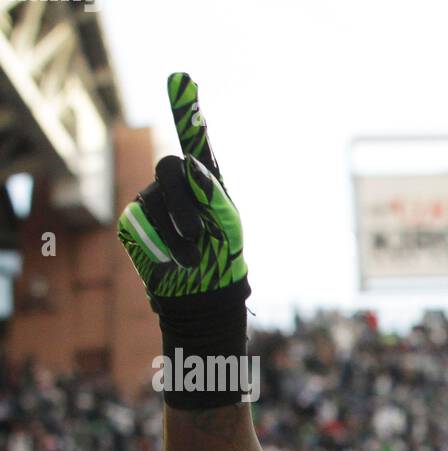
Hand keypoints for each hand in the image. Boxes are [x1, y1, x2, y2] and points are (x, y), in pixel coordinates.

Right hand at [117, 73, 246, 300]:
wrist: (203, 291)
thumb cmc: (222, 253)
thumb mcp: (229, 224)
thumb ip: (214, 193)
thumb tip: (190, 161)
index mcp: (204, 181)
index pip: (195, 140)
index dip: (186, 110)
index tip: (183, 78)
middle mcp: (175, 184)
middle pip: (169, 168)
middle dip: (184, 202)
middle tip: (199, 233)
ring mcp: (150, 200)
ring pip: (154, 202)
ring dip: (178, 234)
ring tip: (194, 256)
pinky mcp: (133, 222)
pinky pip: (141, 225)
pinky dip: (163, 246)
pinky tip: (175, 261)